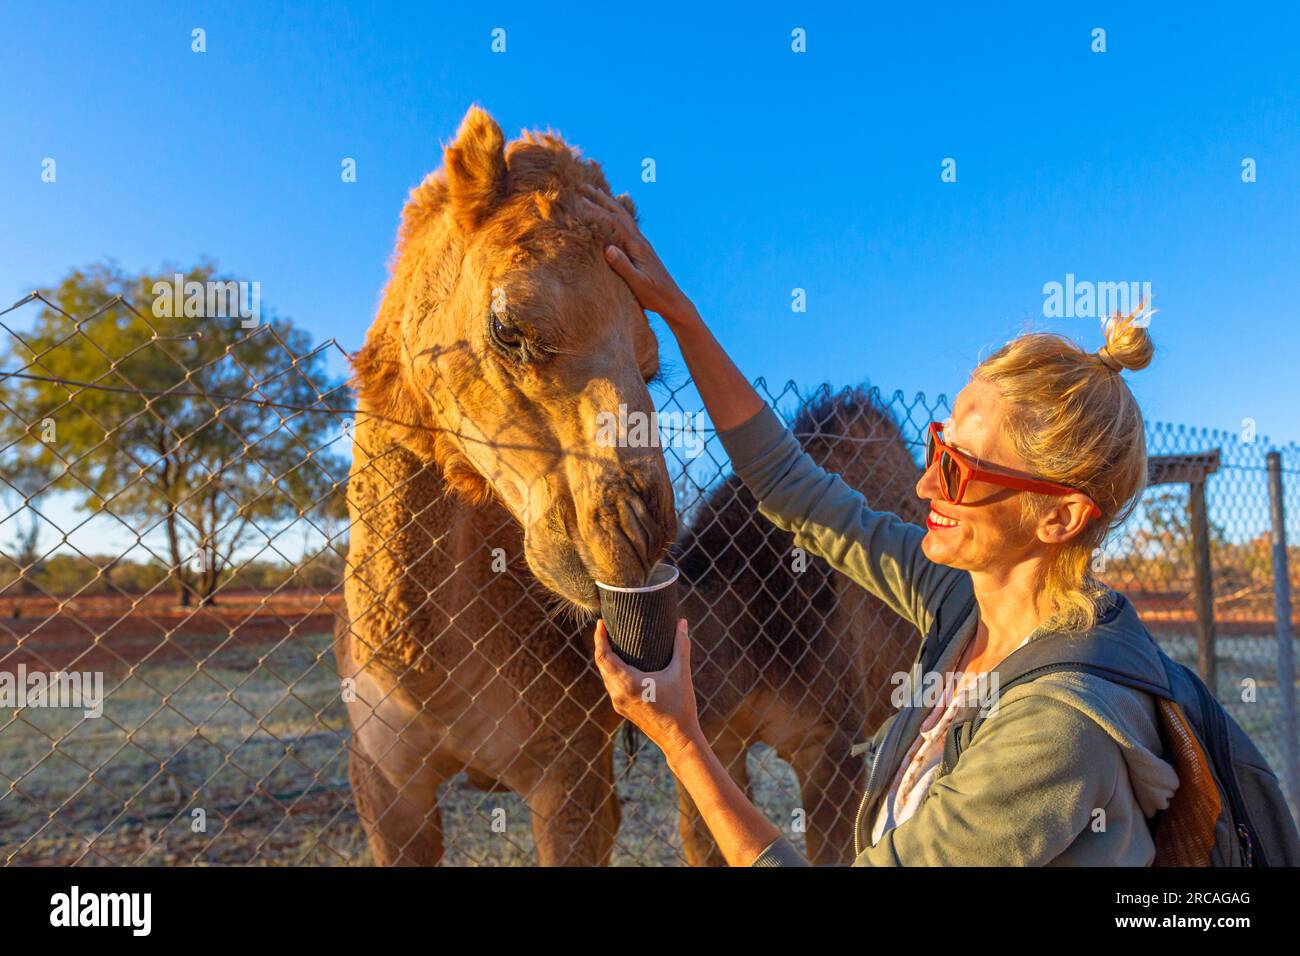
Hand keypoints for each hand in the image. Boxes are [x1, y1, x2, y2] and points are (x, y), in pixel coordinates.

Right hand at [580, 185, 700, 331]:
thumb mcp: (638, 284)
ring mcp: (642, 243)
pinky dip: (616, 213)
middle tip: (583, 186)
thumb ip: (623, 267)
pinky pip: (626, 225)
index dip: (597, 211)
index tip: (580, 200)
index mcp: (637, 247)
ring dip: (609, 203)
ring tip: (596, 191)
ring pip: (624, 216)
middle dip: (602, 199)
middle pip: (619, 213)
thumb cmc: (654, 295)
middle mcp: (640, 241)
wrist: (672, 300)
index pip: (614, 223)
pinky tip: (612, 213)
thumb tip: (608, 249)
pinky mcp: (641, 249)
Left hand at [592, 618, 702, 761]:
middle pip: (601, 664)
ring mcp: (619, 703)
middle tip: (605, 628)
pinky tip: (620, 665)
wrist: (678, 738)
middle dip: (600, 645)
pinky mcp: (623, 709)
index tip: (600, 623)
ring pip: (605, 676)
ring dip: (605, 659)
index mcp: (628, 683)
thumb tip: (682, 622)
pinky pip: (611, 685)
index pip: (604, 656)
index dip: (599, 638)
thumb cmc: (680, 706)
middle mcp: (618, 693)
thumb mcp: (681, 673)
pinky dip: (611, 672)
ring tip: (611, 643)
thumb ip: (681, 645)